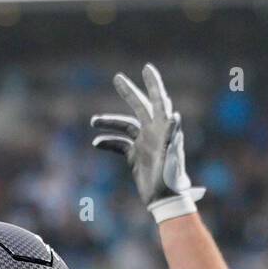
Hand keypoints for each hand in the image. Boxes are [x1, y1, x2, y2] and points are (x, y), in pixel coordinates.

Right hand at [91, 63, 205, 223]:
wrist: (164, 200)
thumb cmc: (171, 179)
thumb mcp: (171, 157)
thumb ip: (171, 137)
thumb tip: (174, 116)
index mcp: (164, 129)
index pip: (159, 101)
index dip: (153, 84)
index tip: (146, 68)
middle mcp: (154, 133)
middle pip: (140, 107)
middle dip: (129, 92)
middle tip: (117, 78)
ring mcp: (144, 144)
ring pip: (125, 126)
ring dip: (109, 122)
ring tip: (93, 122)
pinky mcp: (135, 157)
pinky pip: (119, 144)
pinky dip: (108, 142)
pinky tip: (97, 144)